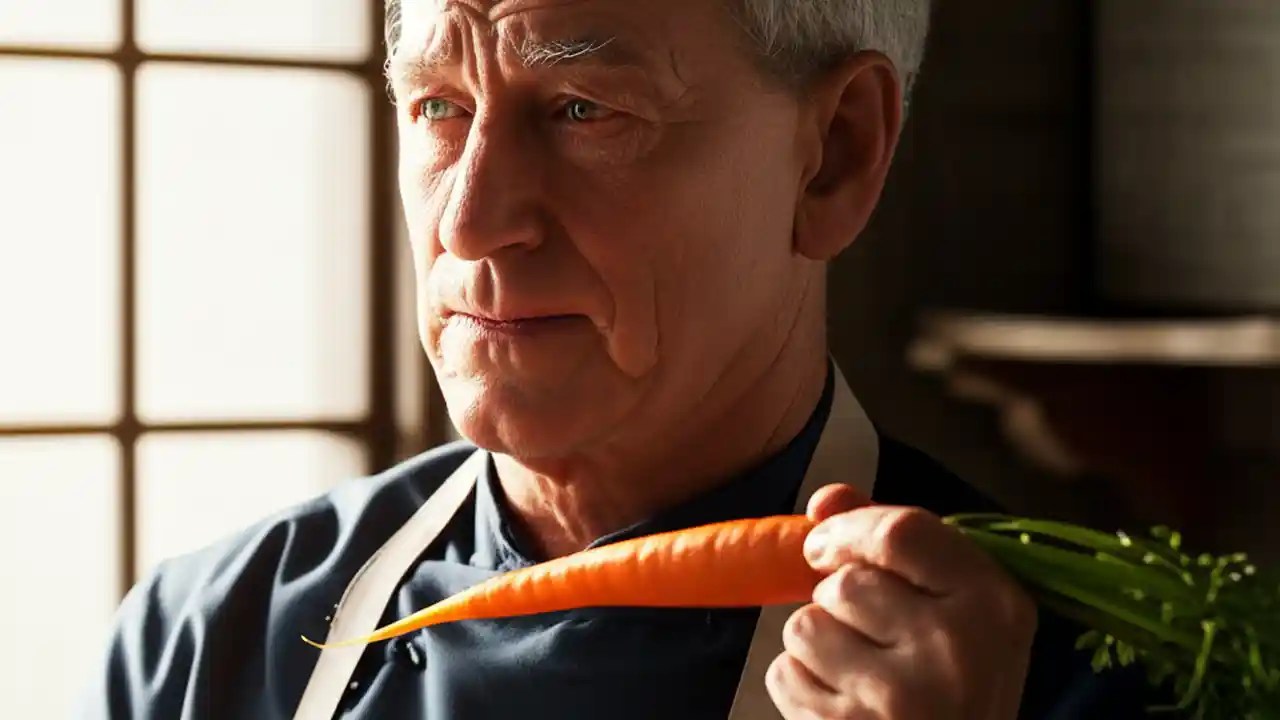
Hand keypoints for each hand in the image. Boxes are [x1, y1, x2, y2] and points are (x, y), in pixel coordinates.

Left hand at [765, 485, 1037, 718]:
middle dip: (835, 600)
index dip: (848, 530)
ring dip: (817, 642)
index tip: (826, 545)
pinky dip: (799, 684)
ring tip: (856, 670)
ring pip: (805, 626)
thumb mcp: (956, 607)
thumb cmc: (957, 684)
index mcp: (992, 602)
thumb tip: (824, 499)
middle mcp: (953, 646)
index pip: (899, 533)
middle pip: (842, 584)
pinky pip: (784, 675)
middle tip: (867, 632)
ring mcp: (901, 696)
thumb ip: (896, 543)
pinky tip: (840, 701)